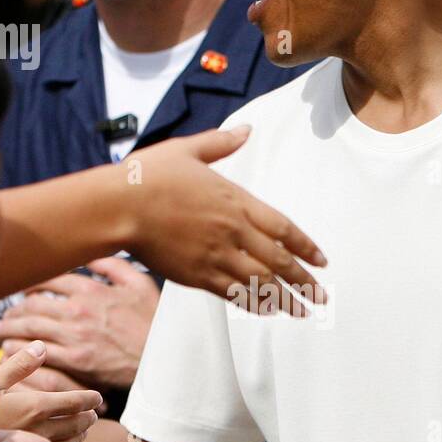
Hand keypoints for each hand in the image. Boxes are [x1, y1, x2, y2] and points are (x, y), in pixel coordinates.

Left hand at [0, 257, 158, 390]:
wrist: (166, 358)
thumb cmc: (154, 321)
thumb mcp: (139, 284)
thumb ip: (113, 265)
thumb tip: (91, 252)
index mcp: (91, 289)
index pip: (49, 279)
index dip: (30, 283)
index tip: (22, 287)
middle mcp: (79, 309)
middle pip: (33, 303)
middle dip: (14, 307)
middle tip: (5, 312)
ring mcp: (76, 335)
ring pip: (31, 327)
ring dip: (11, 326)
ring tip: (1, 329)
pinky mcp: (76, 360)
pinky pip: (40, 351)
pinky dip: (21, 348)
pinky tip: (10, 348)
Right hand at [0, 340, 101, 441]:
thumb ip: (19, 364)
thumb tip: (40, 347)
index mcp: (33, 406)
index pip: (71, 403)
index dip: (87, 399)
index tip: (97, 397)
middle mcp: (37, 430)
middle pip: (73, 425)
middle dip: (86, 417)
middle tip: (93, 413)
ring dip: (79, 436)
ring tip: (83, 431)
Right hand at [120, 127, 327, 313]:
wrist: (118, 206)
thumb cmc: (148, 175)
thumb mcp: (187, 150)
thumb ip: (220, 143)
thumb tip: (246, 130)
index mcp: (235, 200)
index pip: (283, 228)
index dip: (307, 246)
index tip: (322, 261)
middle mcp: (232, 230)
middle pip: (279, 261)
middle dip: (304, 281)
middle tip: (322, 296)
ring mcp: (215, 255)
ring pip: (260, 282)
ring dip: (285, 298)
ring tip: (301, 311)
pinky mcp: (195, 274)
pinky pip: (232, 292)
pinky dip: (252, 302)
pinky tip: (264, 309)